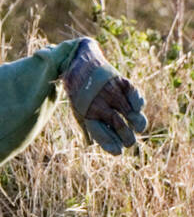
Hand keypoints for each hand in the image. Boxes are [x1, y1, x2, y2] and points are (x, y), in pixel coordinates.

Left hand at [64, 38, 146, 154]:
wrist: (80, 64)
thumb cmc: (80, 93)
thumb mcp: (78, 111)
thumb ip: (87, 127)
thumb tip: (92, 145)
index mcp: (87, 114)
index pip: (101, 134)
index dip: (111, 145)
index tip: (119, 152)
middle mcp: (100, 104)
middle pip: (119, 126)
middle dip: (128, 138)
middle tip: (130, 142)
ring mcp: (111, 92)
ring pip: (130, 112)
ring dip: (138, 123)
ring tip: (139, 128)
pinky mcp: (120, 81)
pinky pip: (133, 94)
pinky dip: (139, 103)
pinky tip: (138, 109)